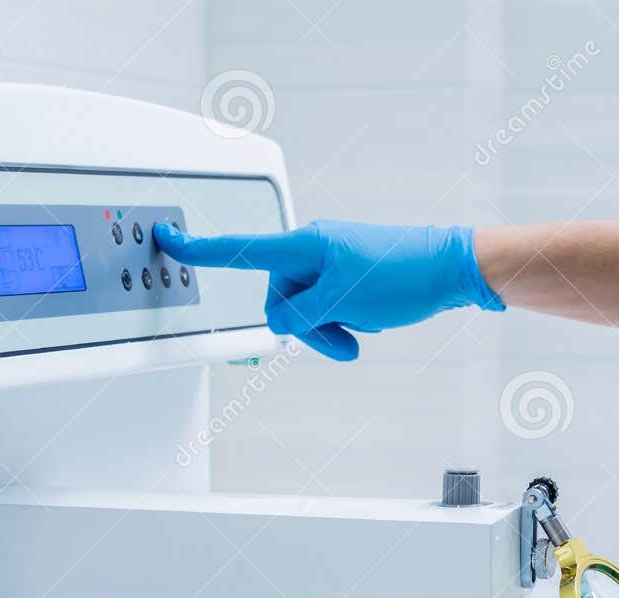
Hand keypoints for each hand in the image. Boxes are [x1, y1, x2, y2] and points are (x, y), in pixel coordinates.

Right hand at [154, 219, 503, 360]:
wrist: (450, 269)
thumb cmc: (401, 276)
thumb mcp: (339, 303)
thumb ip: (297, 314)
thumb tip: (280, 320)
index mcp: (303, 245)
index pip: (240, 250)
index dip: (201, 250)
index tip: (168, 236)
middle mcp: (312, 248)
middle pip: (279, 297)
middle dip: (303, 326)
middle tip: (340, 339)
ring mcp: (331, 261)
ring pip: (305, 308)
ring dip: (325, 330)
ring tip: (358, 335)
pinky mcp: (349, 273)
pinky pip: (328, 305)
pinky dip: (341, 322)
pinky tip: (366, 324)